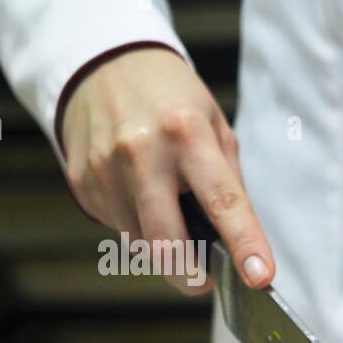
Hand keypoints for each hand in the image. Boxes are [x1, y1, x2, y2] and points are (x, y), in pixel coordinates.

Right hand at [59, 46, 273, 293]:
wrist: (104, 65)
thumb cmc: (172, 100)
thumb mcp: (215, 126)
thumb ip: (229, 182)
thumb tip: (239, 242)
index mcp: (187, 134)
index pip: (222, 201)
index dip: (244, 244)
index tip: (259, 277)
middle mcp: (142, 153)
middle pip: (167, 242)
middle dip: (190, 275)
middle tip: (205, 278)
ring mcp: (106, 170)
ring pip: (142, 243)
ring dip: (165, 246)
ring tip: (171, 211)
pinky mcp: (82, 182)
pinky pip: (120, 228)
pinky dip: (139, 226)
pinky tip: (142, 194)